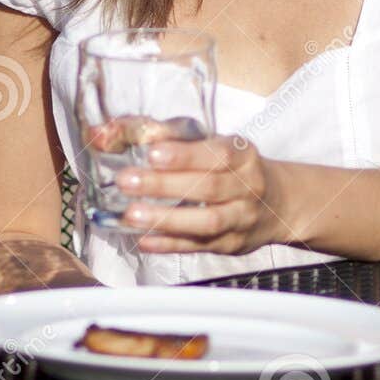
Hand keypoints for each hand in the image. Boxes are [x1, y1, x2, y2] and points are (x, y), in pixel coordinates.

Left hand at [115, 133, 284, 255]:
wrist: (277, 203)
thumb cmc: (230, 167)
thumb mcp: (206, 143)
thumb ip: (157, 134)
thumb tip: (101, 132)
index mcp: (242, 155)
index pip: (217, 153)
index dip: (185, 154)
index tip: (153, 153)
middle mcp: (246, 187)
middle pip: (208, 188)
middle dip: (164, 185)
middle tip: (126, 181)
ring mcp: (241, 219)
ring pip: (207, 222)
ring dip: (167, 219)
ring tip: (131, 215)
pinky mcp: (230, 245)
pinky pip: (199, 246)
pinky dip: (170, 245)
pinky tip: (144, 240)